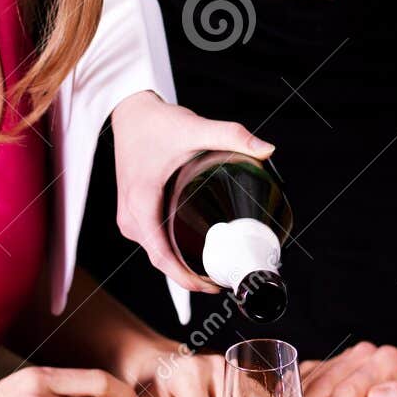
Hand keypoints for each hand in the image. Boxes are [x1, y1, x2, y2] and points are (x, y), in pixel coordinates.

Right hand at [110, 91, 273, 289]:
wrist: (130, 112)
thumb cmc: (156, 123)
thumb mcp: (195, 128)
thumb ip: (232, 135)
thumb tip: (267, 149)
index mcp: (141, 205)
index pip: (163, 257)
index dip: (189, 279)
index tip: (215, 284)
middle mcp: (130, 218)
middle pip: (162, 261)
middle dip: (192, 276)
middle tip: (226, 277)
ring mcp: (129, 217)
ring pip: (157, 253)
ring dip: (182, 266)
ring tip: (215, 268)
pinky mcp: (133, 213)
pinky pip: (153, 242)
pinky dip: (172, 253)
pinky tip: (194, 253)